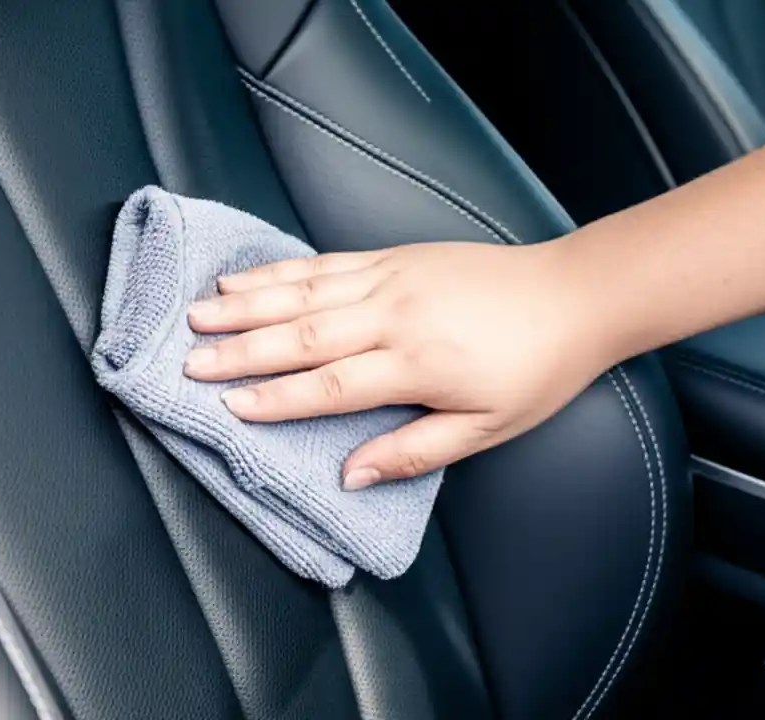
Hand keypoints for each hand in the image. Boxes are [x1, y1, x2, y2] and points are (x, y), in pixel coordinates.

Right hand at [182, 240, 611, 488]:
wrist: (575, 295)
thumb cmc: (535, 369)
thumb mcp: (486, 429)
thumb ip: (413, 451)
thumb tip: (351, 476)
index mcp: (415, 363)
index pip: (329, 385)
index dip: (275, 398)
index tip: (228, 406)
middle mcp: (394, 315)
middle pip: (303, 334)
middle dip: (241, 348)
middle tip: (189, 359)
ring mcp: (392, 278)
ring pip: (305, 291)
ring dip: (248, 302)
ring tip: (199, 311)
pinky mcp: (396, 256)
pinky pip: (327, 262)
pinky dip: (283, 270)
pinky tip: (249, 276)